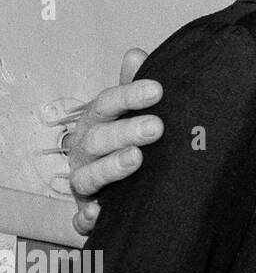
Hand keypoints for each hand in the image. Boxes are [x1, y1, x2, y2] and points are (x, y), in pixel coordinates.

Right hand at [67, 49, 161, 235]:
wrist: (113, 182)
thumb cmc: (123, 138)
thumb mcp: (129, 110)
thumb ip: (132, 85)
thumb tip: (136, 55)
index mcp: (96, 121)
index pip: (108, 103)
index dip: (131, 94)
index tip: (158, 90)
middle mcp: (84, 149)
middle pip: (100, 138)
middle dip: (127, 131)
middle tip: (157, 127)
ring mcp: (83, 181)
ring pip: (89, 176)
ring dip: (112, 168)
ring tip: (136, 159)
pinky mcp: (86, 210)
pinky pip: (81, 217)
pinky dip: (87, 217)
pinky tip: (100, 213)